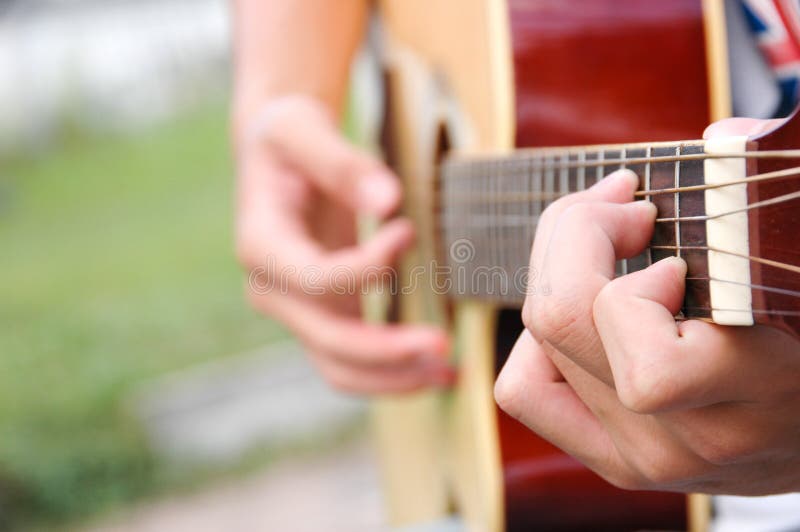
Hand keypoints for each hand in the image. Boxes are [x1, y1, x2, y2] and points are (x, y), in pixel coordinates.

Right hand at [235, 95, 452, 393]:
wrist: (275, 157)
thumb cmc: (288, 140)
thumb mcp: (304, 131)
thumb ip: (343, 165)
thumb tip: (390, 200)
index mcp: (261, 246)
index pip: (314, 279)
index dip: (366, 267)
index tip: (407, 231)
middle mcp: (272, 289)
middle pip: (328, 340)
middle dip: (387, 350)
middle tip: (444, 345)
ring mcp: (296, 310)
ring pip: (340, 368)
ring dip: (394, 378)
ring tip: (450, 374)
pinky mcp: (322, 315)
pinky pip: (353, 361)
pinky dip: (392, 372)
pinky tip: (437, 370)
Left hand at [495, 118, 799, 494]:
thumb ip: (775, 192)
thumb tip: (725, 138)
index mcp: (754, 380)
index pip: (626, 324)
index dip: (612, 252)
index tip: (652, 216)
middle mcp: (689, 434)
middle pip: (559, 315)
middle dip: (576, 235)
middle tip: (624, 210)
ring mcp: (646, 457)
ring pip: (538, 345)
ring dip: (560, 278)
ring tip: (609, 256)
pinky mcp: (615, 462)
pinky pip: (526, 390)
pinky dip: (539, 344)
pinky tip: (589, 319)